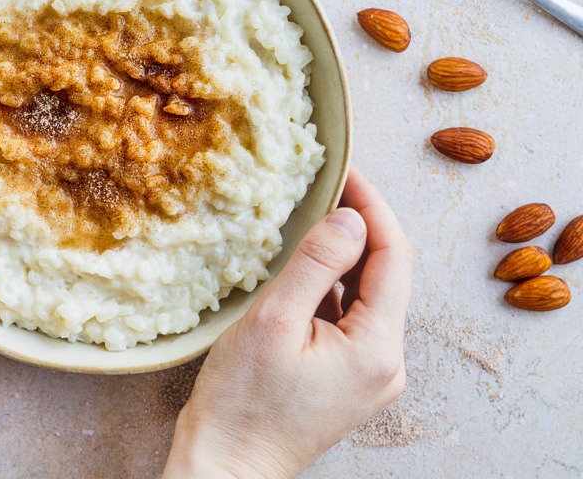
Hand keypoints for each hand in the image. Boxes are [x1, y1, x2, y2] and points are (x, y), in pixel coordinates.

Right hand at [162, 167, 413, 478]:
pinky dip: (333, 288)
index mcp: (378, 347)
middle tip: (327, 187)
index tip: (346, 171)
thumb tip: (349, 217)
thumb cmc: (242, 401)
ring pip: (366, 296)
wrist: (228, 465)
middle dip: (360, 227)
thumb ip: (316, 263)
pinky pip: (350, 320)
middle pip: (385, 275)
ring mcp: (369, 374)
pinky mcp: (348, 379)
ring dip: (345, 257)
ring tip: (312, 220)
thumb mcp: (274, 320)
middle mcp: (386, 362)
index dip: (373, 207)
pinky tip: (305, 270)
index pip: (393, 256)